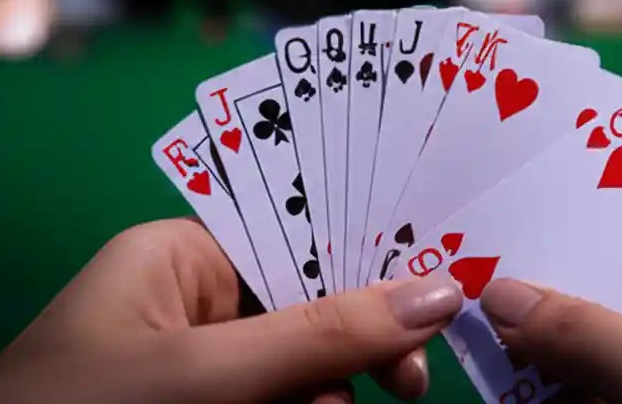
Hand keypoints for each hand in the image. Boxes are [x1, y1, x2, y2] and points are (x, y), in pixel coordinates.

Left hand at [0, 219, 461, 402]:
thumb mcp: (209, 373)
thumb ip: (324, 335)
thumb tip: (442, 289)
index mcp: (178, 254)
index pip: (296, 233)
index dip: (371, 256)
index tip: (444, 284)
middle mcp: (187, 305)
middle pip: (307, 309)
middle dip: (353, 348)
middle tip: (409, 387)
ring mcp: (190, 372)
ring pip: (298, 373)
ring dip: (327, 398)